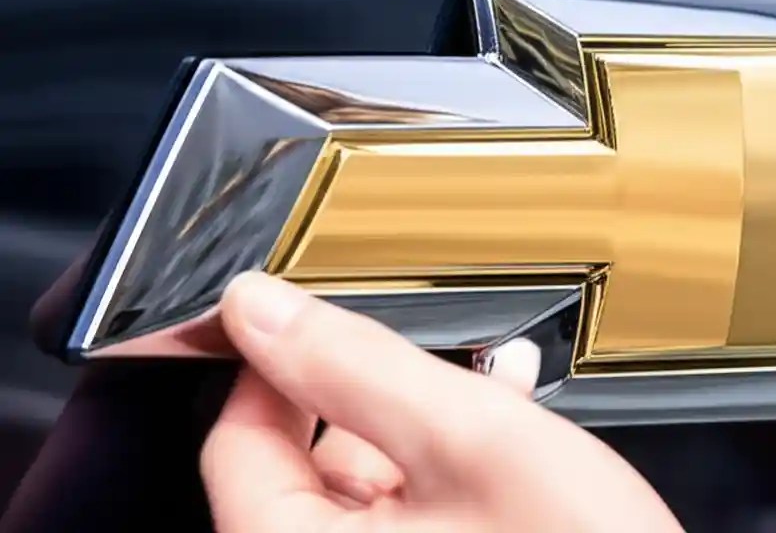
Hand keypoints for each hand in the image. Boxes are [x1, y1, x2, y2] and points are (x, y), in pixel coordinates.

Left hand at [201, 272, 682, 532]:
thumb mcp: (472, 442)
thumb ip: (358, 366)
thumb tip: (263, 309)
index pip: (235, 437)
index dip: (275, 355)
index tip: (311, 304)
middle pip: (302, 461)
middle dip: (372, 392)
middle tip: (437, 351)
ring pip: (366, 487)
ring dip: (422, 427)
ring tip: (491, 388)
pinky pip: (408, 520)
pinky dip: (446, 472)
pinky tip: (502, 435)